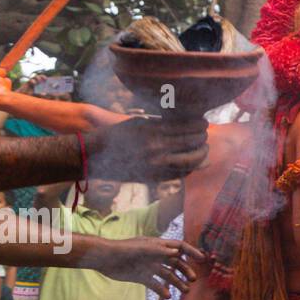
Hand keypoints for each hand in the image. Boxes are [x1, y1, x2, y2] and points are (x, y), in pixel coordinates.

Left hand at [86, 236, 199, 296]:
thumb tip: (178, 253)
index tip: (202, 259)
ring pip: (168, 275)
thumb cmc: (124, 249)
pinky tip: (168, 297)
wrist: (105, 259)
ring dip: (177, 282)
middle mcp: (157, 256)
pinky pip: (155, 284)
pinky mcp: (142, 277)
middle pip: (176, 262)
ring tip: (185, 291)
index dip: (192, 252)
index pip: (180, 247)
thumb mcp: (143, 248)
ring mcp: (150, 267)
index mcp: (159, 245)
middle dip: (186, 270)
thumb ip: (160, 251)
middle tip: (193, 279)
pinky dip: (162, 290)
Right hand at [87, 116, 209, 182]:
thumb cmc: (119, 133)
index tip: (203, 122)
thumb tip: (189, 122)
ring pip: (191, 161)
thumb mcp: (140, 122)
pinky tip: (192, 160)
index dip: (200, 124)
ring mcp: (156, 165)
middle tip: (203, 134)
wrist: (95, 155)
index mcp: (154, 131)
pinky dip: (191, 167)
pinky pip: (181, 174)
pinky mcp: (153, 177)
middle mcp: (157, 148)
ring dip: (201, 153)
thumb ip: (164, 123)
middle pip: (193, 143)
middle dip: (202, 138)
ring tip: (202, 147)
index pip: (188, 127)